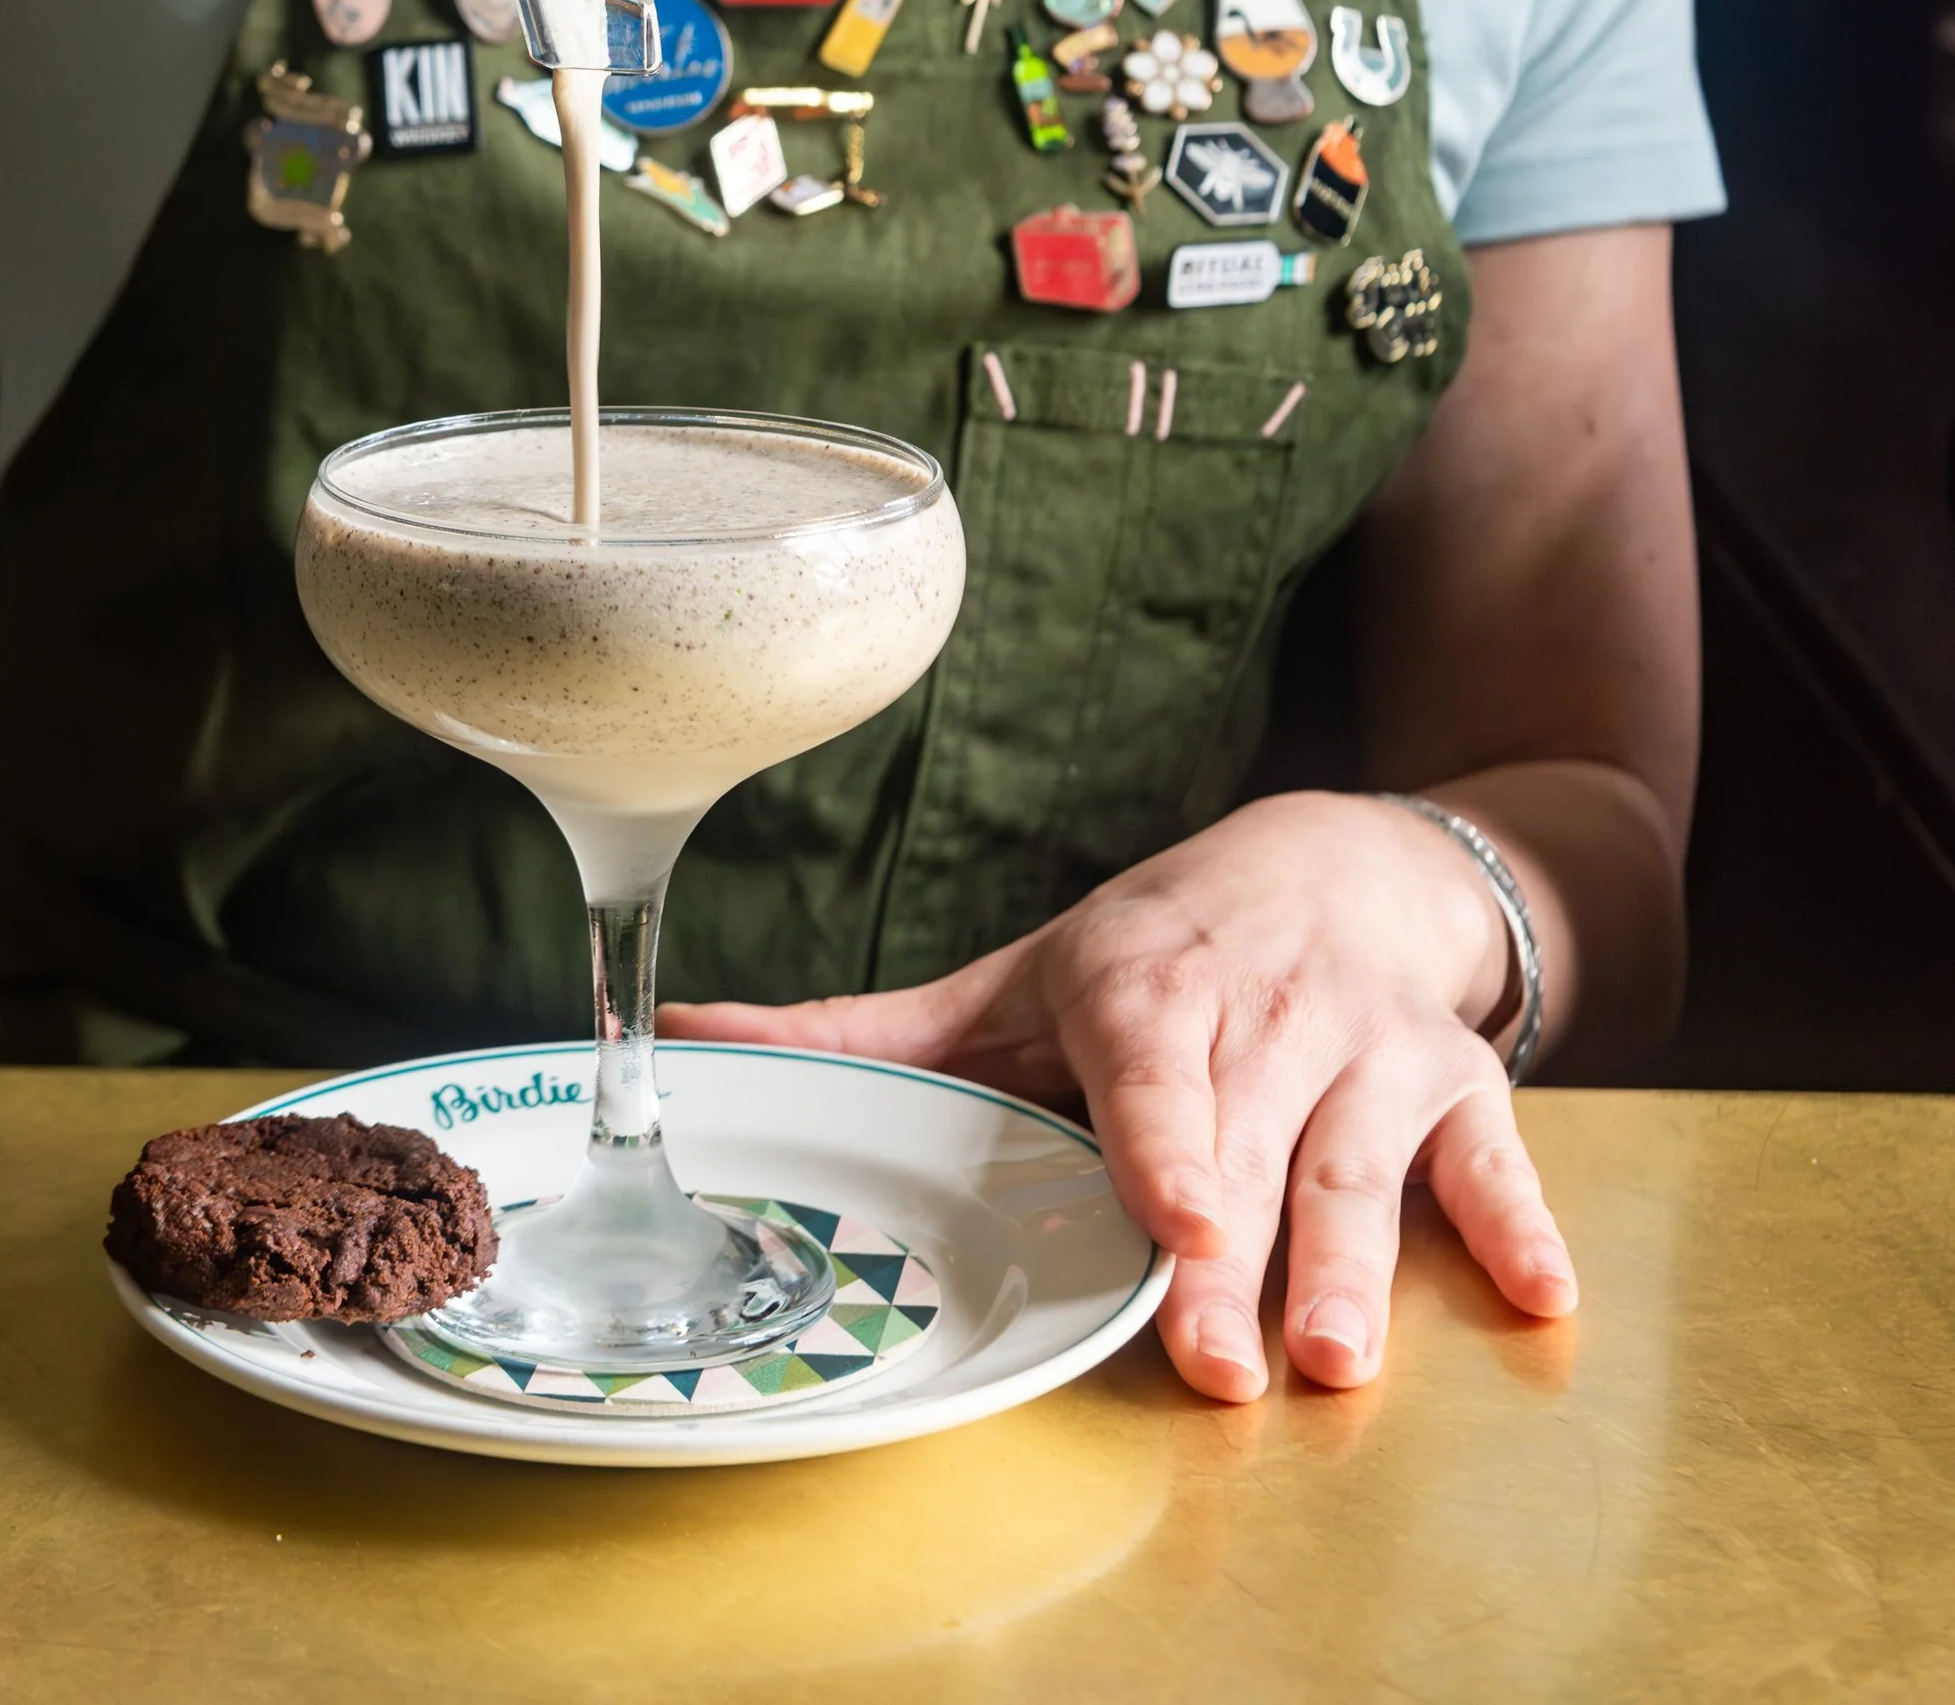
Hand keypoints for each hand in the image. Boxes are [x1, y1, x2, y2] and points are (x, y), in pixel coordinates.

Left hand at [661, 788, 1577, 1402]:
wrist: (1338, 862)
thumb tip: (682, 1032)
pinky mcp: (1458, 1084)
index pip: (1153, 1061)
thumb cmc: (1154, 949)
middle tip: (1232, 1358)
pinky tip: (1539, 1298)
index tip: (1172, 1218)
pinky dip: (1520, 1224)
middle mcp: (1266, 1012)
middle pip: (1256, 1141)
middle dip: (1246, 1252)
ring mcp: (1369, 1049)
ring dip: (1362, 1263)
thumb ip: (866, 1031)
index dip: (1164, 1140)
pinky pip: (1496, 1156)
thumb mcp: (1014, 979)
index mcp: (1146, 984)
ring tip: (1341, 1359)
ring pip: (1366, 1162)